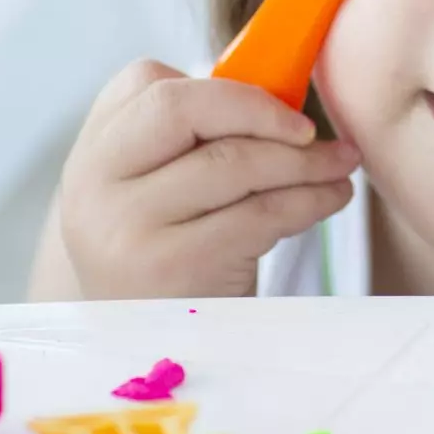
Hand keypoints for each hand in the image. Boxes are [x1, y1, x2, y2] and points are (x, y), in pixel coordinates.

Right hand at [55, 60, 359, 298]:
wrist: (149, 352)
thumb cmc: (172, 260)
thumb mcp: (158, 198)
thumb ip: (194, 142)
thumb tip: (284, 88)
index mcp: (92, 154)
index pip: (145, 82)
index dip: (221, 85)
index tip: (277, 103)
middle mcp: (94, 186)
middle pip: (182, 108)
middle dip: (261, 110)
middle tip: (311, 131)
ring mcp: (126, 227)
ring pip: (233, 161)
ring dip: (305, 160)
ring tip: (340, 164)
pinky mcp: (172, 267)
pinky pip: (259, 214)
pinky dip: (309, 199)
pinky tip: (331, 197)